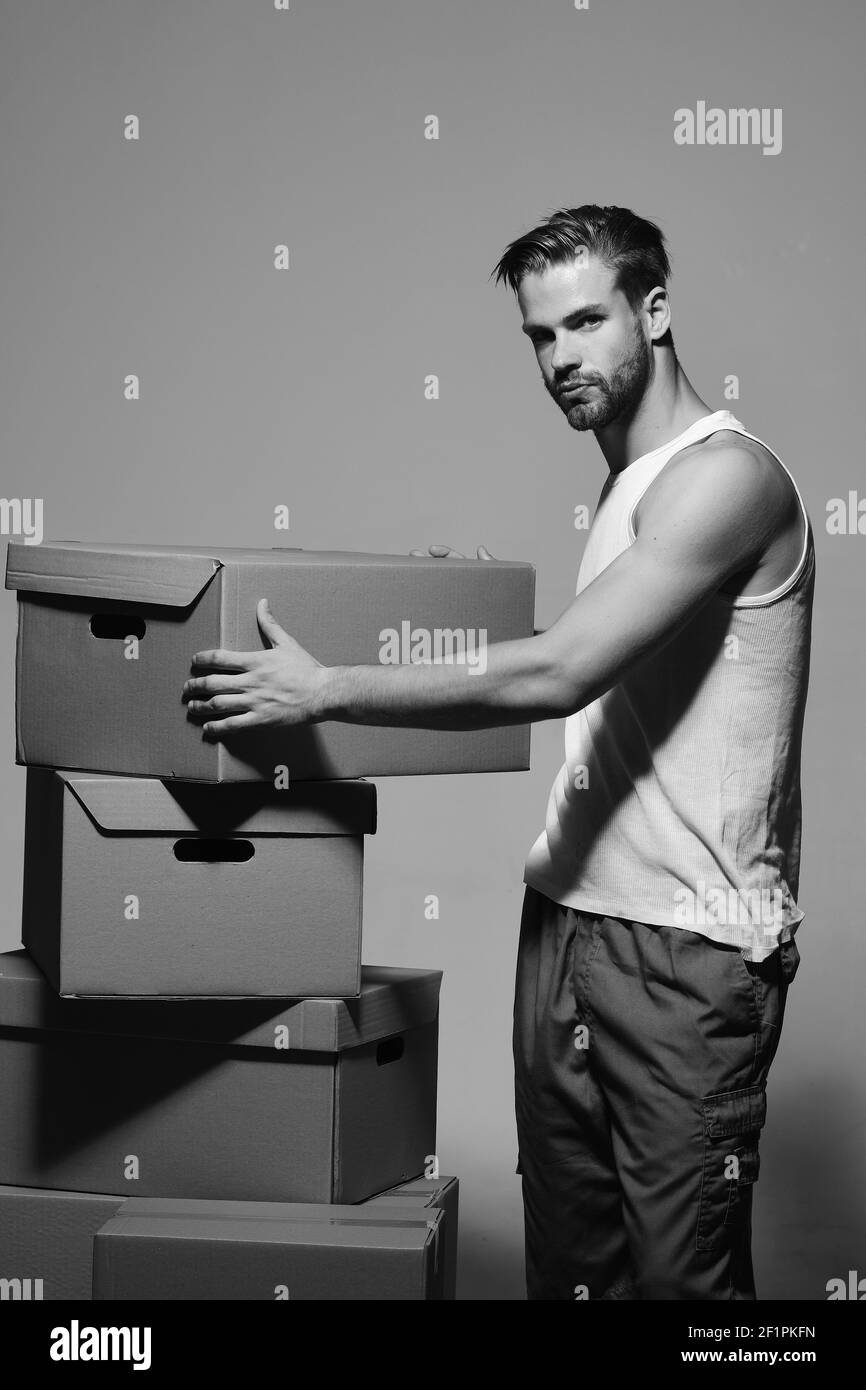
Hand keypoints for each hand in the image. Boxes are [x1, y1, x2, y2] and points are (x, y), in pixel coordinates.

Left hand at [182, 599, 326, 738]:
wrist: (323, 692)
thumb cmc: (307, 669)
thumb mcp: (287, 643)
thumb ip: (270, 624)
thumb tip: (262, 603)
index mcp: (255, 662)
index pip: (220, 659)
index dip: (202, 660)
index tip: (194, 662)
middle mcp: (250, 682)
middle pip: (213, 683)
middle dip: (195, 685)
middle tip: (187, 688)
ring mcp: (254, 702)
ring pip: (218, 704)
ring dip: (200, 706)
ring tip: (192, 706)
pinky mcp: (261, 719)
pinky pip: (233, 724)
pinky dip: (217, 727)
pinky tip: (208, 728)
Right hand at [409, 543, 543, 632]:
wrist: (511, 634)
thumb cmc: (510, 608)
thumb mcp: (504, 584)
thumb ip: (494, 566)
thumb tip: (481, 549)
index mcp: (471, 578)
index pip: (454, 560)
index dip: (443, 553)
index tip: (431, 550)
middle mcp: (460, 590)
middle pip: (440, 572)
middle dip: (425, 562)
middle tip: (412, 556)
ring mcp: (455, 605)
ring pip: (435, 591)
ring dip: (421, 584)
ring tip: (408, 579)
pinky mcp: (454, 621)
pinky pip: (436, 614)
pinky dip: (424, 611)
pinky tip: (414, 608)